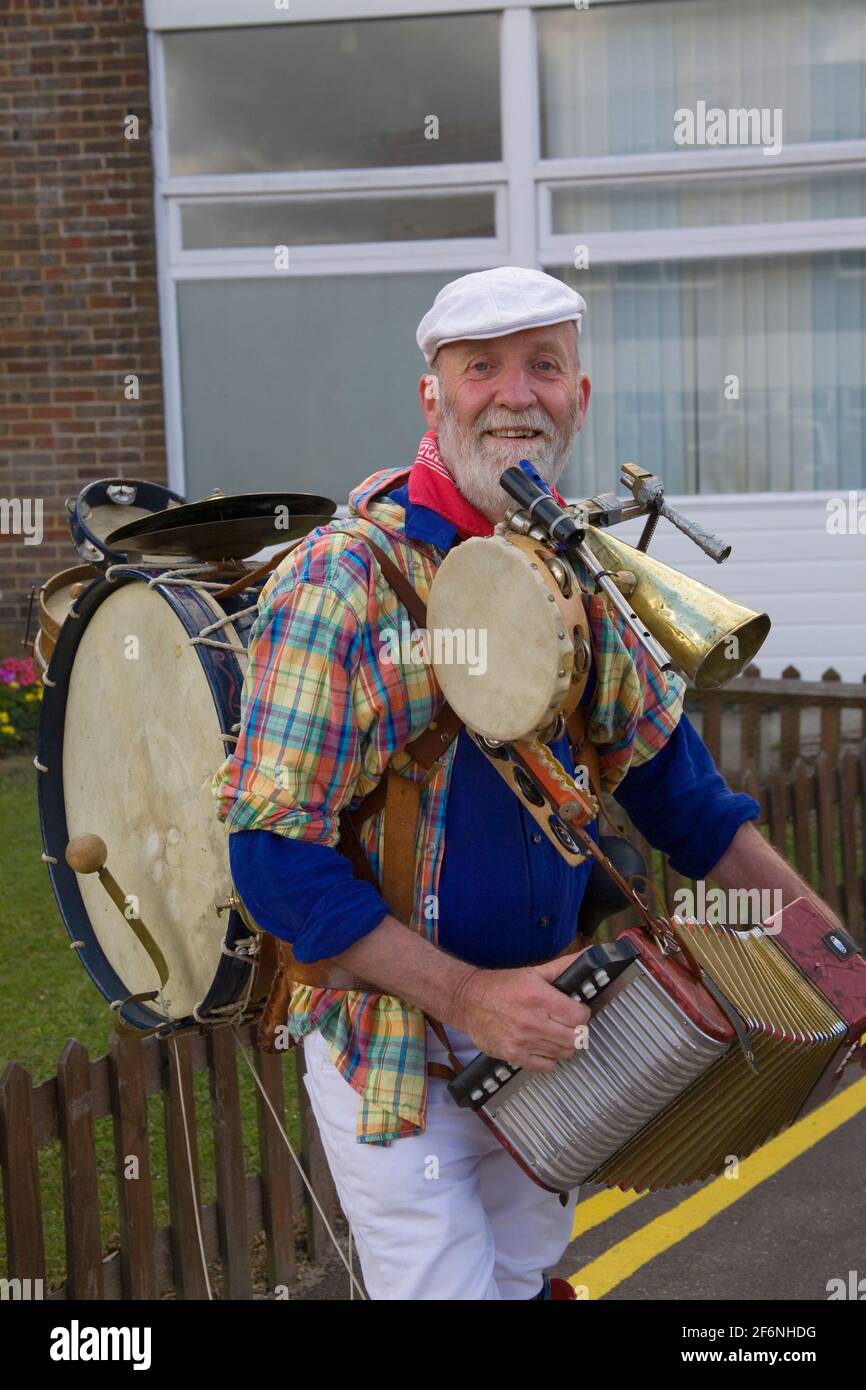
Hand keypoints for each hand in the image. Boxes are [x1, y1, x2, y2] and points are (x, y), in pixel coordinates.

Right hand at [450, 952, 591, 1071]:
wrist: (468, 1001)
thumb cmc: (500, 986)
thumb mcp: (533, 971)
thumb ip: (563, 967)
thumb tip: (589, 956)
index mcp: (540, 998)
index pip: (579, 1016)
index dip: (582, 1013)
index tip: (577, 1010)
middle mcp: (533, 1022)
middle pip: (575, 1038)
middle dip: (577, 1030)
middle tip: (569, 1023)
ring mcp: (524, 1041)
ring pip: (564, 1053)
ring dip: (564, 1044)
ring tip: (556, 1033)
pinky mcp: (514, 1056)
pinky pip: (547, 1066)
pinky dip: (550, 1058)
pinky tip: (543, 1046)